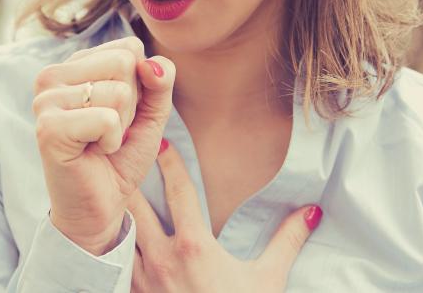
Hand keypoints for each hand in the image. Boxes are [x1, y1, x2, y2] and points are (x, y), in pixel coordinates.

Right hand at [32, 35, 176, 254]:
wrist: (101, 206)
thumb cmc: (120, 157)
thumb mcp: (150, 114)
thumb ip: (159, 82)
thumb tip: (152, 63)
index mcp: (74, 64)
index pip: (129, 47)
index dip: (138, 86)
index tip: (118, 112)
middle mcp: (52, 75)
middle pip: (124, 63)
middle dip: (131, 104)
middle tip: (109, 130)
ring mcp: (46, 100)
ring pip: (118, 91)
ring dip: (121, 125)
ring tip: (100, 141)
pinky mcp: (48, 128)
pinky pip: (106, 119)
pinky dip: (111, 141)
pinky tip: (93, 152)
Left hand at [127, 141, 321, 291]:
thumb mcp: (267, 279)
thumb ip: (286, 241)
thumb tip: (312, 212)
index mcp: (193, 247)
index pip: (179, 192)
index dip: (170, 163)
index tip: (162, 142)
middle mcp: (161, 259)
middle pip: (135, 206)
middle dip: (128, 180)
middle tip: (120, 158)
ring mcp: (142, 280)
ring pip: (120, 235)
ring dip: (117, 214)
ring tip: (110, 194)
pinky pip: (115, 268)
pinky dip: (113, 250)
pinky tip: (111, 240)